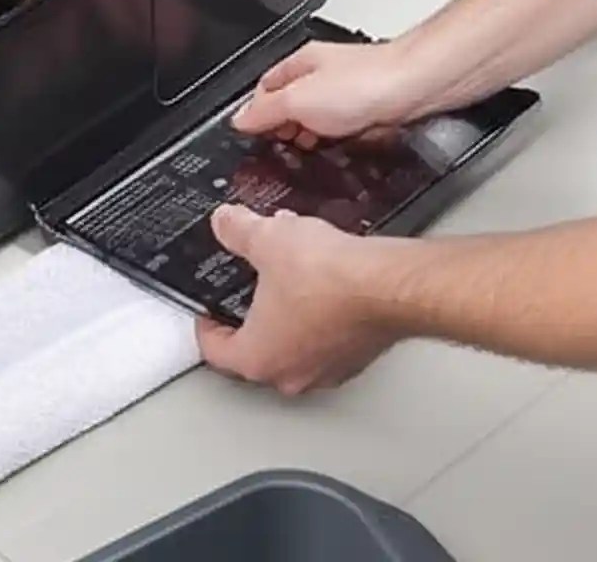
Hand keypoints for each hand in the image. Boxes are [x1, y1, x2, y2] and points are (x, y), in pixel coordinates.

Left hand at [196, 205, 406, 395]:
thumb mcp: (268, 240)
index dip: (205, 325)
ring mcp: (328, 371)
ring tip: (290, 281)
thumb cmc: (329, 278)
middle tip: (247, 293)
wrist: (391, 286)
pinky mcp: (359, 359)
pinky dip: (322, 319)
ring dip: (289, 318)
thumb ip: (239, 231)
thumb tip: (226, 222)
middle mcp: (290, 374)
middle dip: (250, 318)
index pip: (214, 350)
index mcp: (257, 357)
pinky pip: (328, 342)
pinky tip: (327, 285)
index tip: (208, 309)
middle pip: (255, 352)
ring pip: (295, 348)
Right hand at [233, 39, 471, 147]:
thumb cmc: (366, 82)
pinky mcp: (370, 111)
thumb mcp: (299, 99)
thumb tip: (239, 120)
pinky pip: (343, 130)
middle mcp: (323, 76)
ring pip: (318, 120)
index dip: (255, 114)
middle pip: (290, 105)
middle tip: (280, 151)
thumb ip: (266, 111)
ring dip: (310, 138)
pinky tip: (336, 152)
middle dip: (283, 130)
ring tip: (307, 154)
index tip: (252, 138)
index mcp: (300, 65)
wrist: (418, 86)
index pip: (264, 88)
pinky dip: (336, 142)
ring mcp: (348, 94)